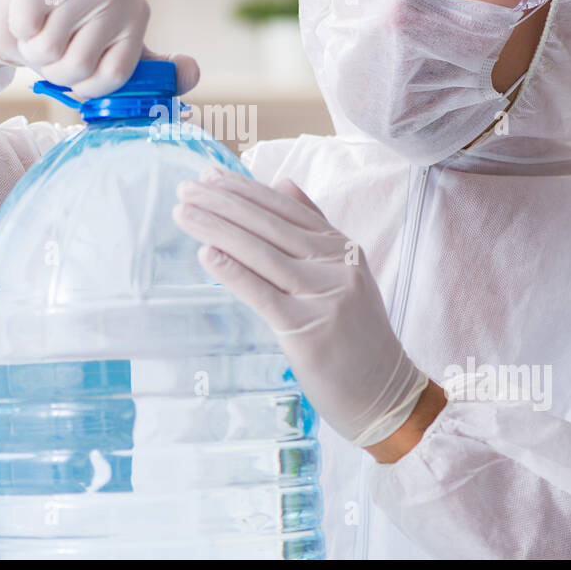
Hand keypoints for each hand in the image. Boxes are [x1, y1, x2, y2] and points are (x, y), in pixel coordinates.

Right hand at [0, 0, 198, 98]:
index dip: (88, 87)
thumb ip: (155, 73)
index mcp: (137, 13)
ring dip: (34, 52)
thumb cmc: (70, 38)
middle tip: (55, 53)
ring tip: (40, 34)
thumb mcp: (114, 56)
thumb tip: (192, 70)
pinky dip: (18, 31)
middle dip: (57, 71)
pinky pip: (24, 24)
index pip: (114, 75)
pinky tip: (26, 15)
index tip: (80, 78)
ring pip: (47, 47)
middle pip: (78, 64)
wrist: (23, 5)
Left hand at [172, 166, 431, 451]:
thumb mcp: (345, 273)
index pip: (285, 208)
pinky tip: (207, 254)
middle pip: (269, 225)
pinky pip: (263, 294)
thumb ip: (315, 228)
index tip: (209, 175)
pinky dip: (233, 271)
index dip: (245, 189)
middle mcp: (335, 265)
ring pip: (262, 253)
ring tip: (183, 213)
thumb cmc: (358, 337)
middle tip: (185, 188)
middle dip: (223, 203)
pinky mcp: (308, 330)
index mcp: (341, 248)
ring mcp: (324, 296)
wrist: (387, 393)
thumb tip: (283, 184)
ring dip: (218, 229)